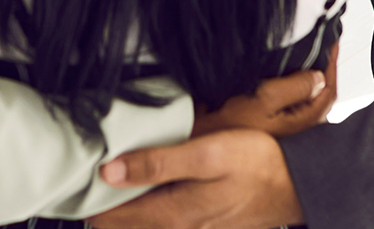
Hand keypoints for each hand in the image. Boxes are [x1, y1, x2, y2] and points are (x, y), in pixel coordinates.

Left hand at [91, 129, 302, 228]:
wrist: (297, 184)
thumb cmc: (257, 162)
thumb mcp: (208, 152)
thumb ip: (158, 161)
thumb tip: (109, 172)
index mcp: (173, 213)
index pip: (111, 218)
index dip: (88, 198)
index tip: (76, 175)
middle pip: (122, 228)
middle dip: (99, 206)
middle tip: (85, 178)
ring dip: (121, 212)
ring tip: (108, 184)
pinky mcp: (202, 228)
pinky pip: (162, 227)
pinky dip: (145, 215)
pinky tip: (145, 193)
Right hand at [193, 43, 336, 137]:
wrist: (196, 146)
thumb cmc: (226, 128)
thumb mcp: (262, 100)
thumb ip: (294, 87)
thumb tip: (319, 75)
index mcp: (300, 121)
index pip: (328, 89)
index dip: (332, 64)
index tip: (332, 41)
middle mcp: (294, 126)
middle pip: (319, 94)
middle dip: (323, 69)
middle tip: (322, 45)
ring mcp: (280, 126)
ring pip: (303, 98)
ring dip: (306, 76)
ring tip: (305, 54)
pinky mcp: (264, 124)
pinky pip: (286, 101)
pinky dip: (290, 84)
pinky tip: (279, 73)